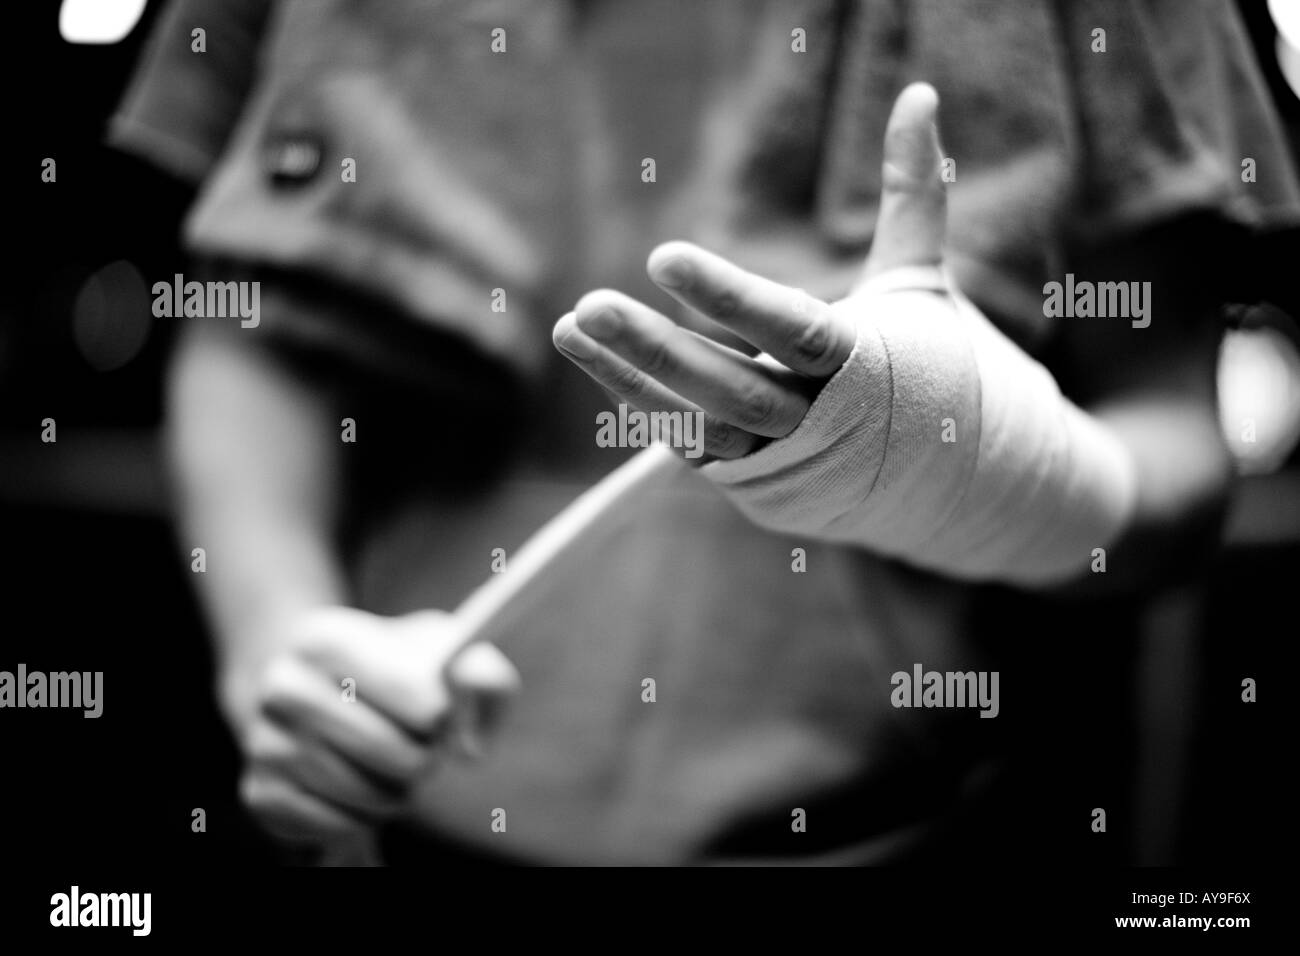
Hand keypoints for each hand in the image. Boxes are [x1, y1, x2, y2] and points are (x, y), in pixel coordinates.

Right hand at [232, 606, 517, 848]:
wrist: (324, 690)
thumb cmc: (400, 669)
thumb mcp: (446, 651)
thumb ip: (483, 677)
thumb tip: (472, 749)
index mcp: (325, 638)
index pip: (408, 690)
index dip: (437, 713)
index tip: (440, 715)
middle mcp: (282, 686)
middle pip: (389, 751)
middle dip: (421, 758)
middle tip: (422, 749)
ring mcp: (264, 742)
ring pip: (363, 794)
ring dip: (395, 792)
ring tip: (392, 768)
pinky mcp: (261, 794)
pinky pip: (334, 827)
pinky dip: (362, 819)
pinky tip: (360, 791)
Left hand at [552, 82, 947, 459]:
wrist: (950, 480)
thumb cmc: (929, 363)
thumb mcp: (919, 278)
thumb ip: (911, 191)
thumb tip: (918, 90)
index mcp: (867, 369)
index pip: (794, 331)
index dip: (729, 299)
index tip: (662, 258)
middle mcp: (821, 422)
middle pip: (734, 392)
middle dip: (659, 352)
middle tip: (590, 305)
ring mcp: (783, 460)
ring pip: (700, 426)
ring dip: (631, 378)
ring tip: (569, 327)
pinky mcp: (753, 482)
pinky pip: (689, 445)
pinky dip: (641, 402)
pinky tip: (592, 355)